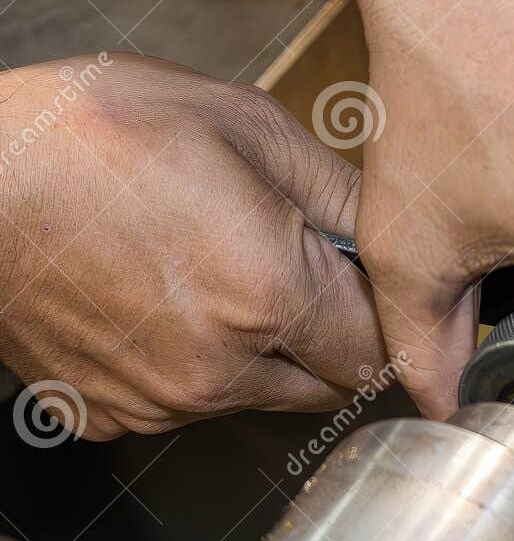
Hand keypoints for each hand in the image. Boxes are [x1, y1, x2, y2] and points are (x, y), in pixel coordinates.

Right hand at [0, 55, 384, 439]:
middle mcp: (220, 368)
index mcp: (270, 297)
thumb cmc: (91, 132)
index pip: (381, 348)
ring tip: (215, 271)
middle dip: (333, 335)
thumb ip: (340, 193)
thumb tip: (396, 231)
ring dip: (265, 352)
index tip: (364, 279)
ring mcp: (160, 402)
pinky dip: (196, 366)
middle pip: (330, 384)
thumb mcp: (245, 124)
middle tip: (295, 269)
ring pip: (262, 397)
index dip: (383, 310)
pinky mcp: (110, 416)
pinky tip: (163, 302)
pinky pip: (188, 406)